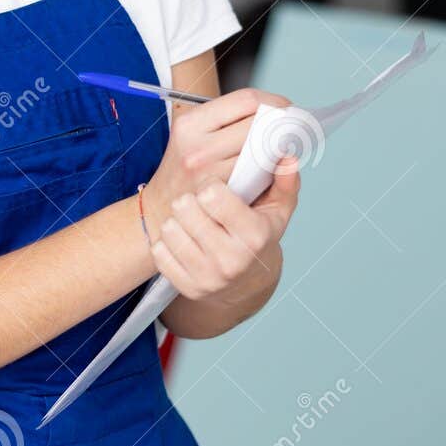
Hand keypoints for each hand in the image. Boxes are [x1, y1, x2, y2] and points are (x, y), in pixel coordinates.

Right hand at [139, 86, 288, 236]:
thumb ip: (233, 118)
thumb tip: (281, 110)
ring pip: (264, 152)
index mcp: (191, 122)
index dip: (274, 101)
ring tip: (280, 146)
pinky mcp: (222, 196)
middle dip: (282, 124)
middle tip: (291, 127)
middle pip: (260, 125)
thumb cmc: (187, 165)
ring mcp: (210, 175)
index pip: (246, 100)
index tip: (285, 107)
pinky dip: (271, 170)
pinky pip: (261, 176)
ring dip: (279, 148)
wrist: (164, 206)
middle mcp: (197, 148)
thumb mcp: (196, 131)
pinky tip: (268, 168)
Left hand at [149, 157, 301, 302]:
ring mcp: (208, 277)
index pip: (212, 195)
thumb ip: (285, 181)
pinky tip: (184, 243)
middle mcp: (232, 260)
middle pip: (185, 208)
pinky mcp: (187, 288)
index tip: (215, 191)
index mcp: (254, 236)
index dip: (211, 187)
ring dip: (177, 222)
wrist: (247, 283)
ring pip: (169, 228)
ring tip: (192, 224)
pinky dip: (166, 244)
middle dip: (190, 201)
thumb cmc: (259, 236)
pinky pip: (158, 251)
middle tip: (200, 207)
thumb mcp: (277, 209)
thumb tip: (287, 157)